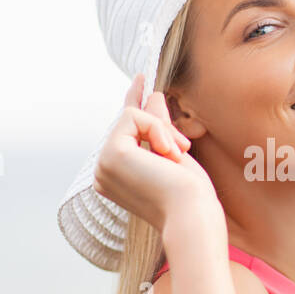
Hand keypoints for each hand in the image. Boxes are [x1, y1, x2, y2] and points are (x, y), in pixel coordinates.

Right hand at [92, 73, 221, 235]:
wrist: (191, 214)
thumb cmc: (188, 195)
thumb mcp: (173, 153)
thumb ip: (158, 126)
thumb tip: (152, 95)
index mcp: (117, 177)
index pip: (124, 133)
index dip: (134, 103)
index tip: (141, 79)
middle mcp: (104, 172)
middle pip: (130, 123)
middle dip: (161, 128)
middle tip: (182, 151)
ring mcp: (103, 165)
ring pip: (131, 117)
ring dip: (162, 131)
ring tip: (175, 158)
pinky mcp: (110, 155)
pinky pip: (133, 116)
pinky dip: (156, 129)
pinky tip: (167, 154)